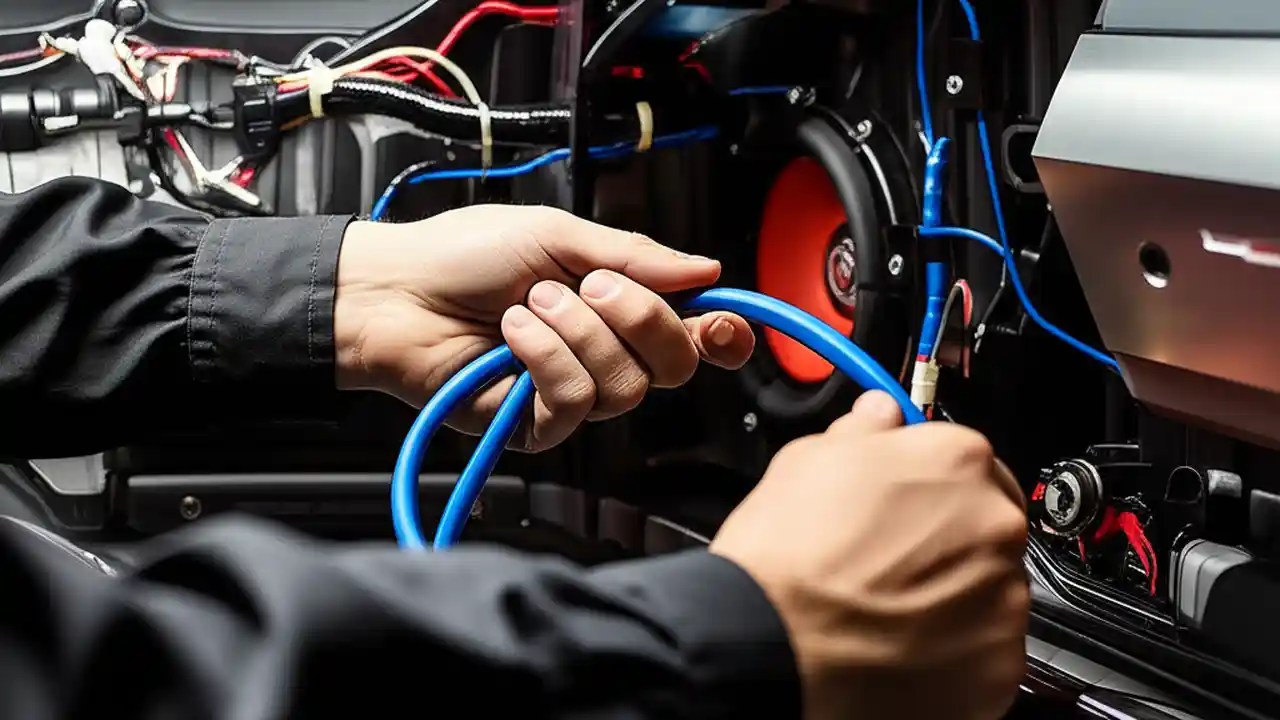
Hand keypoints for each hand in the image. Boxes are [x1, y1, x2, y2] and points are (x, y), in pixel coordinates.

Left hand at [333, 205, 754, 450]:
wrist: (396, 290)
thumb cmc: (463, 255)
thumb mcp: (558, 235)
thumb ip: (634, 255)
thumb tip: (704, 270)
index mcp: (616, 306)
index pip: (693, 335)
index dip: (722, 334)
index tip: (723, 318)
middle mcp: (603, 352)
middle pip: (675, 365)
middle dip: (641, 317)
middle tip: (592, 284)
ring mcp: (571, 392)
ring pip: (626, 384)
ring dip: (577, 330)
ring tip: (529, 302)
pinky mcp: (537, 424)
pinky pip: (576, 399)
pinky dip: (545, 356)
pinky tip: (512, 333)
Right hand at [711, 392, 1028, 719]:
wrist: (770, 643)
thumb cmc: (785, 556)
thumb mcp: (807, 459)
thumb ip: (863, 432)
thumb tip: (878, 417)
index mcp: (956, 460)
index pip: (966, 459)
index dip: (929, 482)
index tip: (908, 499)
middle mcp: (994, 524)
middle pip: (985, 523)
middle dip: (947, 538)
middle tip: (891, 559)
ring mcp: (1003, 598)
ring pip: (989, 587)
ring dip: (954, 593)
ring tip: (890, 608)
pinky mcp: (998, 663)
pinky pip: (987, 648)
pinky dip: (954, 649)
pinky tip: (902, 646)